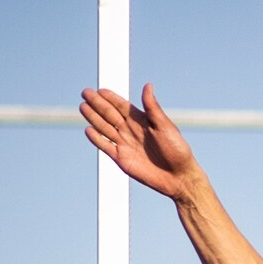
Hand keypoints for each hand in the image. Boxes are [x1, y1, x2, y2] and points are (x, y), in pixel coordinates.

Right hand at [80, 84, 202, 199]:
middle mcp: (130, 130)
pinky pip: (105, 146)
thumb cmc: (177, 150)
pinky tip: (89, 130)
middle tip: (85, 93)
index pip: (121, 106)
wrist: (179, 177)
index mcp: (141, 120)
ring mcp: (125, 144)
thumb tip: (148, 86)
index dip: (110, 98)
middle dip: (97, 104)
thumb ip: (152, 108)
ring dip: (93, 117)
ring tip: (83, 107)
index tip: (99, 90)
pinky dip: (97, 139)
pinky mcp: (121, 158)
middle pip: (109, 114)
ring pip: (105, 128)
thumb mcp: (165, 126)